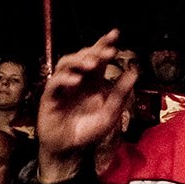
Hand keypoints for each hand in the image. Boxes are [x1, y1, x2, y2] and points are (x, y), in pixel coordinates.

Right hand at [36, 29, 137, 182]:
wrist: (71, 149)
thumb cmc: (89, 131)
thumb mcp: (110, 113)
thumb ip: (121, 93)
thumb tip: (135, 72)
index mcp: (92, 80)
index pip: (97, 57)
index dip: (104, 44)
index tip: (115, 34)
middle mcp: (77, 80)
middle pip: (82, 56)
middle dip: (94, 51)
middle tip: (108, 52)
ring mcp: (62, 87)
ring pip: (65, 64)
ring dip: (79, 61)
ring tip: (92, 64)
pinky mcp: (50, 97)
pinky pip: (54, 83)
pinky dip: (65, 79)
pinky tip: (76, 81)